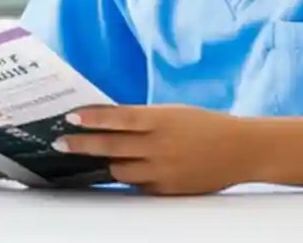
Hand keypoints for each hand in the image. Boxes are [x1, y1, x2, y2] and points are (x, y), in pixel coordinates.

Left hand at [56, 105, 258, 195]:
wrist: (244, 150)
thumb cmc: (204, 126)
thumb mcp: (172, 113)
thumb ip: (142, 119)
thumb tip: (105, 121)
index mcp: (161, 120)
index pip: (118, 118)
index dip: (92, 119)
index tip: (69, 118)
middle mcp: (160, 145)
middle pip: (112, 146)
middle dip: (82, 145)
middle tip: (59, 143)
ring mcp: (164, 170)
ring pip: (120, 170)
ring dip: (103, 164)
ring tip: (86, 159)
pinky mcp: (169, 189)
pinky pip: (138, 185)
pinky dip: (127, 178)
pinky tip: (116, 172)